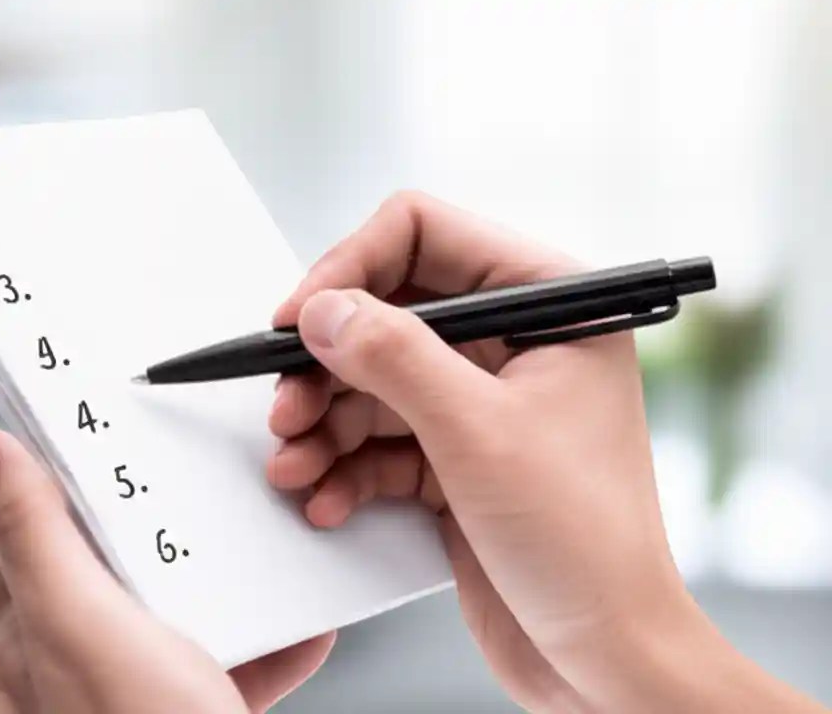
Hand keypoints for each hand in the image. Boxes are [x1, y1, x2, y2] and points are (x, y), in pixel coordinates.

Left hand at [0, 425, 334, 713]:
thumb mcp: (87, 629)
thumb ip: (31, 534)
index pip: (21, 551)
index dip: (77, 503)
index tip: (125, 466)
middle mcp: (28, 706)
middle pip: (96, 592)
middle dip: (159, 556)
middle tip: (206, 516)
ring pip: (151, 643)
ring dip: (215, 611)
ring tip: (264, 577)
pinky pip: (191, 691)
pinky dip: (240, 667)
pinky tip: (293, 642)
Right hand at [268, 191, 824, 712]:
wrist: (605, 657)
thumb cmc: (585, 544)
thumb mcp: (478, 435)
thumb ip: (393, 358)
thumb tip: (322, 309)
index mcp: (546, 303)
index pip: (424, 233)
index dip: (349, 266)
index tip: (298, 318)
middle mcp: (512, 342)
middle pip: (384, 313)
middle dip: (326, 365)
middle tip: (286, 408)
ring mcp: (481, 401)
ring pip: (371, 382)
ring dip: (323, 424)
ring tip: (294, 466)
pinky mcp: (455, 457)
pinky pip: (378, 442)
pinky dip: (344, 468)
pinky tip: (325, 500)